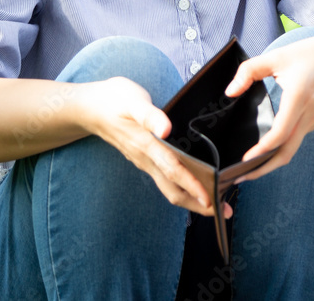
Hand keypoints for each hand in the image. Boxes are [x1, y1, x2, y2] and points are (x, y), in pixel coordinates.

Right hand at [76, 77, 226, 217]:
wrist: (90, 108)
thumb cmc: (114, 101)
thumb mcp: (133, 102)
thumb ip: (150, 115)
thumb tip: (166, 129)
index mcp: (146, 145)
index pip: (173, 170)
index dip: (192, 185)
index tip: (209, 198)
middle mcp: (146, 159)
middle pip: (173, 190)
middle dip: (198, 203)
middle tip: (223, 212)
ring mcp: (145, 162)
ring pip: (170, 188)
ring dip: (192, 199)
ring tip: (216, 205)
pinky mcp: (146, 160)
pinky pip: (166, 180)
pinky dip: (184, 188)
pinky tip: (197, 187)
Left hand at [225, 30, 313, 181]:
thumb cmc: (313, 53)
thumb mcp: (278, 56)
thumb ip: (249, 71)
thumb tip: (230, 92)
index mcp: (299, 98)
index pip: (280, 134)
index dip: (262, 151)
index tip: (244, 160)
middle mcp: (309, 113)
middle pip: (287, 152)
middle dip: (264, 169)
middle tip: (241, 177)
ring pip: (292, 148)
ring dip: (272, 161)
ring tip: (249, 167)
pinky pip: (297, 139)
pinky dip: (281, 149)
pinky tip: (267, 149)